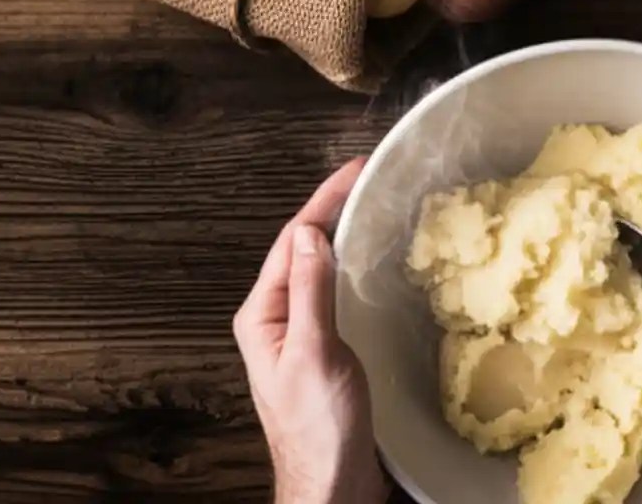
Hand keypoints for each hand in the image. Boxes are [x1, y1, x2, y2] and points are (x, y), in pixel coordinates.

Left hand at [233, 158, 387, 503]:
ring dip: (347, 235)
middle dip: (334, 209)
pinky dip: (358, 269)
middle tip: (372, 178)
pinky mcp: (330, 350)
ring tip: (376, 205)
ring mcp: (304, 334)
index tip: (355, 170)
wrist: (333, 484)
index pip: (292, 242)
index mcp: (262, 316)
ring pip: (323, 270)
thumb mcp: (314, 354)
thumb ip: (309, 294)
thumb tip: (310, 234)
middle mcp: (278, 319)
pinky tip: (378, 262)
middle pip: (305, 250)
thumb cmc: (319, 429)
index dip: (323, 201)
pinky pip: (340, 295)